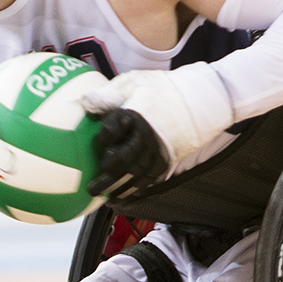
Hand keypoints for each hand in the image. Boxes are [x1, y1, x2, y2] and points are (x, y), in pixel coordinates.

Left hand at [81, 66, 227, 192]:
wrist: (199, 99)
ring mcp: (158, 151)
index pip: (111, 130)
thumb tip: (83, 101)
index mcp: (135, 115)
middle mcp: (146, 136)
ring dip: (118, 189)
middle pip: (123, 160)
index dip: (104, 137)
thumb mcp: (134, 82)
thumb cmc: (162, 88)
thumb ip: (108, 93)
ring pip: (135, 175)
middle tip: (92, 187)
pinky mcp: (167, 160)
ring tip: (105, 198)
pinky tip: (123, 199)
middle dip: (106, 175)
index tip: (101, 140)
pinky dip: (135, 192)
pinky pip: (149, 181)